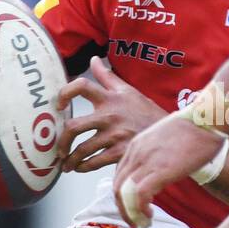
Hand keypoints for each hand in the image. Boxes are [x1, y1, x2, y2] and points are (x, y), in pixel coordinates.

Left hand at [57, 56, 166, 172]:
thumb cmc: (146, 112)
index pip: (82, 87)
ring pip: (82, 149)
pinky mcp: (120, 152)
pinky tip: (81, 167)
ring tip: (67, 163)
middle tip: (58, 147)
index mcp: (110, 98)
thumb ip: (107, 76)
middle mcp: (109, 116)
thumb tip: (93, 60)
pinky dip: (84, 167)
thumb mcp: (128, 91)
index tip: (58, 105)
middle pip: (73, 126)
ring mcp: (114, 135)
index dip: (65, 93)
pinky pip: (94, 162)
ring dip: (70, 159)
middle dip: (61, 140)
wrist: (170, 133)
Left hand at [112, 112, 223, 227]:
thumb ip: (158, 155)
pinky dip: (140, 210)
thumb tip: (164, 170)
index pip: (119, 175)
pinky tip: (149, 216)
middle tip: (134, 222)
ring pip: (124, 193)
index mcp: (137, 145)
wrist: (207, 119)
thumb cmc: (195, 128)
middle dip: (123, 208)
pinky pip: (140, 196)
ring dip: (130, 213)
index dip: (122, 196)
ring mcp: (147, 161)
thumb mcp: (167, 140)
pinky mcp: (161, 170)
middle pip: (117, 187)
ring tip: (141, 224)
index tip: (131, 207)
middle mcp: (136, 153)